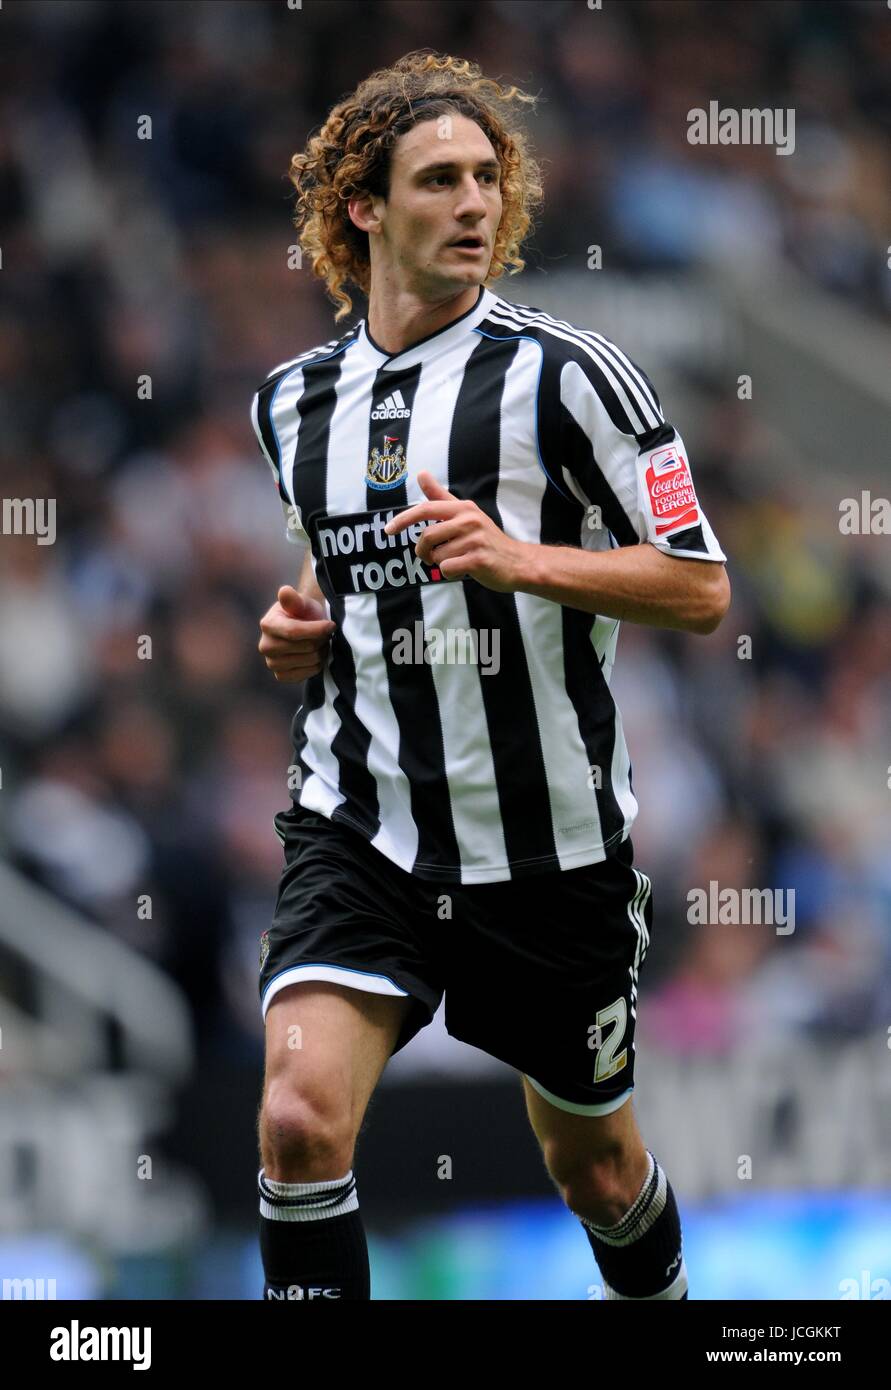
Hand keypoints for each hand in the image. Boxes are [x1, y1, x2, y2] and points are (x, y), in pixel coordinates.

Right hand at [258, 585, 335, 681]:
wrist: (303, 628)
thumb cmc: (303, 613)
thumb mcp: (301, 602)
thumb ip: (294, 599)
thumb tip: (284, 592)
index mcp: (268, 624)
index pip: (294, 632)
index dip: (317, 629)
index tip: (331, 625)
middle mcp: (265, 646)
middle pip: (306, 647)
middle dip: (321, 639)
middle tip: (324, 632)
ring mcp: (272, 663)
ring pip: (311, 660)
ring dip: (322, 650)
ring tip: (320, 642)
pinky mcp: (281, 676)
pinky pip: (309, 673)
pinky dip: (318, 664)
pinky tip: (314, 654)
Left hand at [383, 472, 529, 592]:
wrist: (517, 562)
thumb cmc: (486, 539)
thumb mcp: (465, 514)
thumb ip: (441, 497)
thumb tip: (421, 473)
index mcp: (463, 508)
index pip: (426, 509)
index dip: (403, 519)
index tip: (388, 530)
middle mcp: (469, 520)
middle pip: (427, 536)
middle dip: (423, 551)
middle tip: (431, 557)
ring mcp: (475, 540)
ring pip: (437, 556)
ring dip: (440, 563)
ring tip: (457, 560)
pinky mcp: (479, 559)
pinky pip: (447, 568)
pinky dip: (450, 574)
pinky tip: (463, 570)